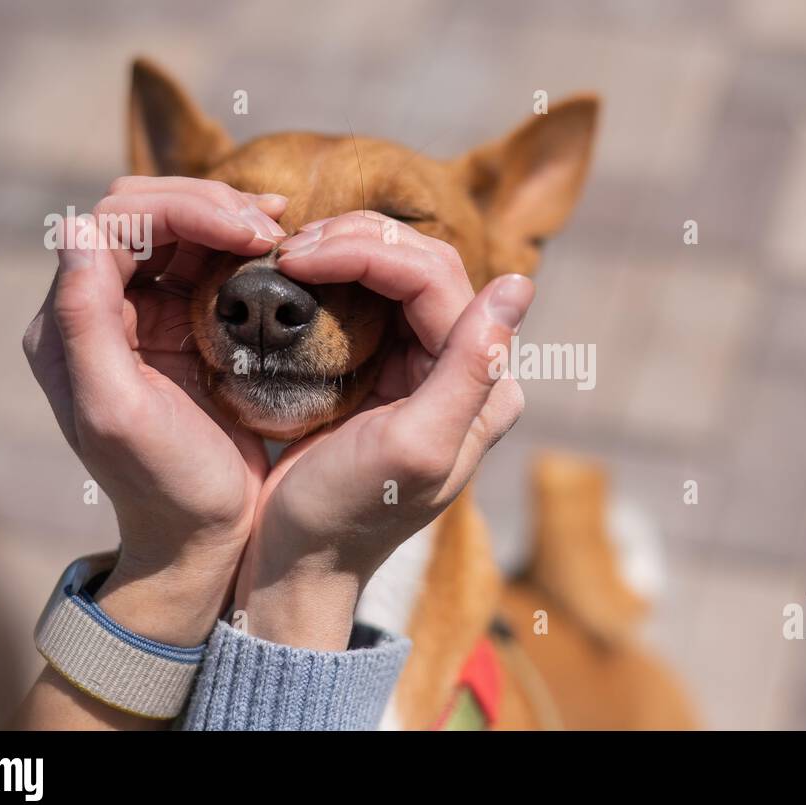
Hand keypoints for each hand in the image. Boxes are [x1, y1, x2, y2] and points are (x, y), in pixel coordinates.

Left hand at [23, 176, 287, 645]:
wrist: (204, 536)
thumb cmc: (166, 485)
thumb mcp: (118, 413)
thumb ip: (87, 324)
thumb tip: (83, 232)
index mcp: (73, 324)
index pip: (116, 224)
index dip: (183, 211)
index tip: (251, 235)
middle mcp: (100, 308)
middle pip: (145, 211)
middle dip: (209, 205)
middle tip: (273, 226)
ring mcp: (145, 314)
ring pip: (178, 227)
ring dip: (228, 217)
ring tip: (281, 230)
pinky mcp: (186, 325)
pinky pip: (209, 259)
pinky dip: (243, 244)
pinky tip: (282, 250)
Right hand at [233, 212, 533, 650]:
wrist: (297, 562)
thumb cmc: (348, 513)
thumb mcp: (414, 446)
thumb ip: (470, 368)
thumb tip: (519, 284)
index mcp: (483, 386)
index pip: (436, 280)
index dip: (370, 251)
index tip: (299, 256)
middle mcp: (463, 368)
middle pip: (421, 265)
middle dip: (356, 241)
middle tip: (288, 248)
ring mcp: (421, 367)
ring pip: (393, 273)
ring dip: (341, 251)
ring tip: (285, 255)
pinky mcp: (380, 369)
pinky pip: (363, 299)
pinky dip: (330, 276)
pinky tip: (291, 274)